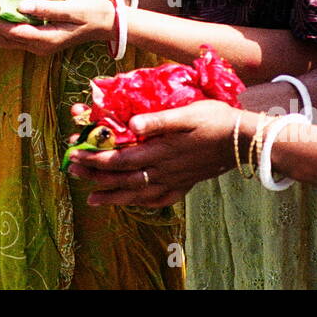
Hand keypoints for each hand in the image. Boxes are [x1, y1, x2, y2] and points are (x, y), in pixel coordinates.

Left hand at [0, 0, 113, 55]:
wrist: (108, 23)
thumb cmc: (92, 11)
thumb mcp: (73, 8)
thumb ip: (47, 8)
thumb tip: (21, 6)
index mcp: (45, 39)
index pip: (11, 32)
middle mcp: (38, 45)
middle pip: (2, 40)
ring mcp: (38, 45)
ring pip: (4, 42)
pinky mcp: (38, 40)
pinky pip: (11, 39)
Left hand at [66, 100, 242, 207]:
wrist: (244, 141)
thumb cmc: (215, 119)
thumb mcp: (187, 112)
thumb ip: (158, 119)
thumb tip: (131, 122)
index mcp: (160, 150)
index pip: (119, 158)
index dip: (95, 158)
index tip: (75, 155)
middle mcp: (163, 170)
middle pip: (122, 177)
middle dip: (95, 176)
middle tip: (73, 172)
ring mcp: (174, 181)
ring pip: (137, 193)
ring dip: (112, 195)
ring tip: (92, 199)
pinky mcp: (184, 185)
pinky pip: (158, 200)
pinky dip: (141, 203)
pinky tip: (133, 203)